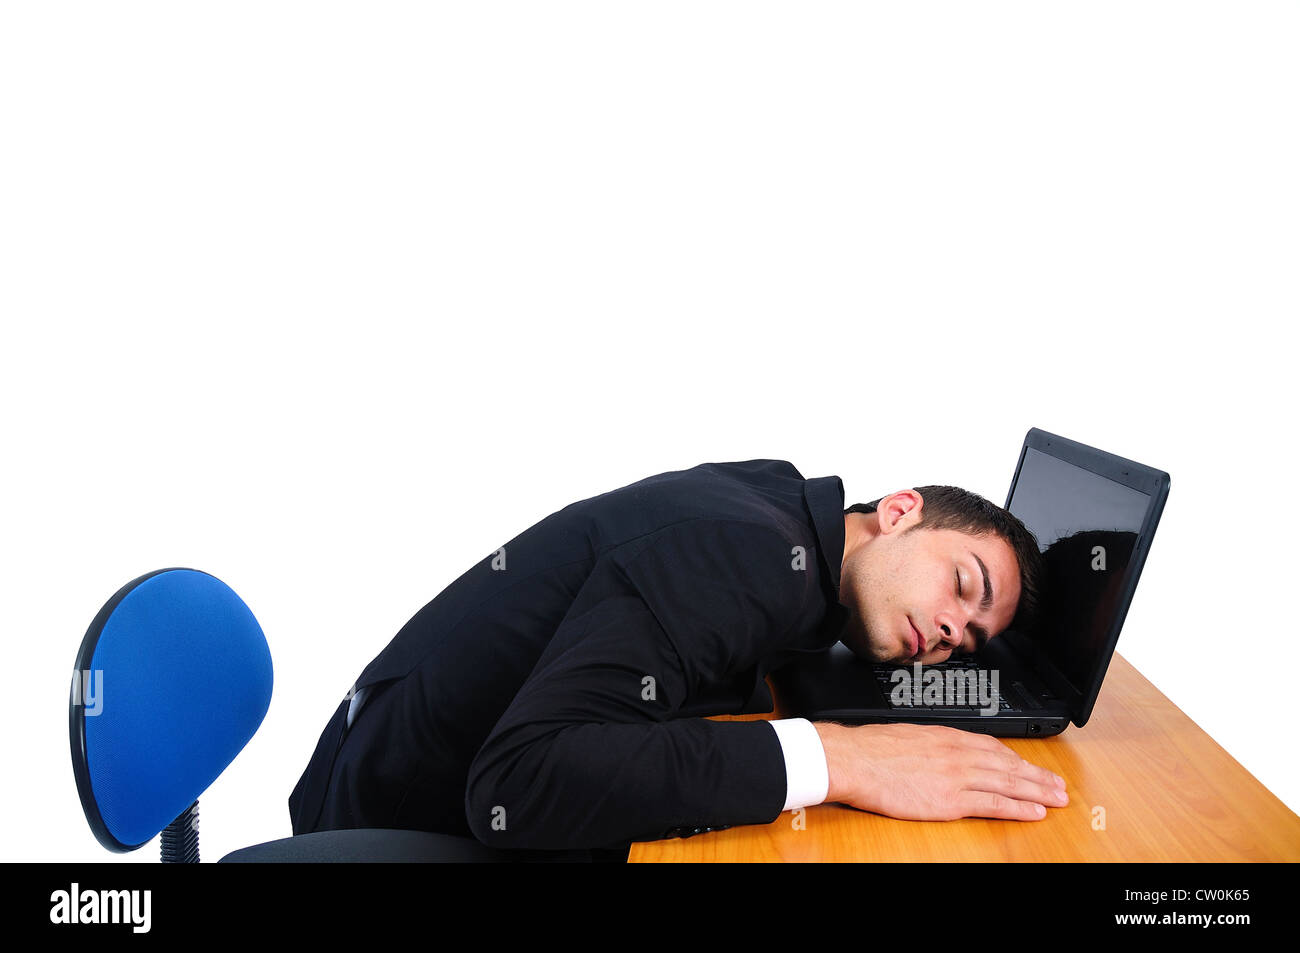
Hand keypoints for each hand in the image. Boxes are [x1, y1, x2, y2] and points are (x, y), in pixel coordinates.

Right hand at [814, 721, 1067, 820]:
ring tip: (1057, 800)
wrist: (855, 759)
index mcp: (948, 737)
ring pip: (1008, 784)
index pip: (993, 748)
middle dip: (1037, 776)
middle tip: (1059, 786)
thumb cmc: (872, 750)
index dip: (1017, 760)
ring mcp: (957, 777)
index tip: (1032, 767)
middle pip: (1008, 766)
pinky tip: (1034, 813)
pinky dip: (1017, 808)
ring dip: (1037, 792)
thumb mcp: (908, 737)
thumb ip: (930, 746)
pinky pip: (993, 804)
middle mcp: (959, 754)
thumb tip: (936, 754)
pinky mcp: (951, 800)